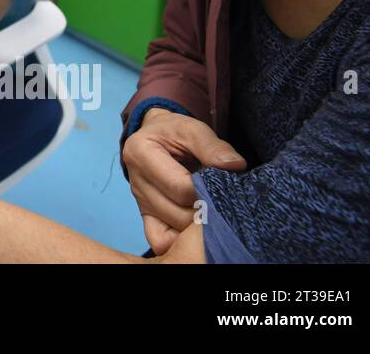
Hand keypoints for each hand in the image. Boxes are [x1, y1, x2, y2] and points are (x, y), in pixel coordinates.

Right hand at [122, 107, 246, 254]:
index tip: (225, 186)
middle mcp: (135, 181)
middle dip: (205, 209)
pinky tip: (194, 229)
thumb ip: (213, 146)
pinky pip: (159, 240)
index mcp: (140, 153)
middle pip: (177, 212)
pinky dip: (179, 240)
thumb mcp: (193, 129)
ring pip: (172, 229)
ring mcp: (139, 202)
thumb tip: (234, 166)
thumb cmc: (175, 132)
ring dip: (197, 225)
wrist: (157, 136)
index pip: (180, 187)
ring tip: (213, 211)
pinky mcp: (145, 216)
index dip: (208, 191)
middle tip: (223, 201)